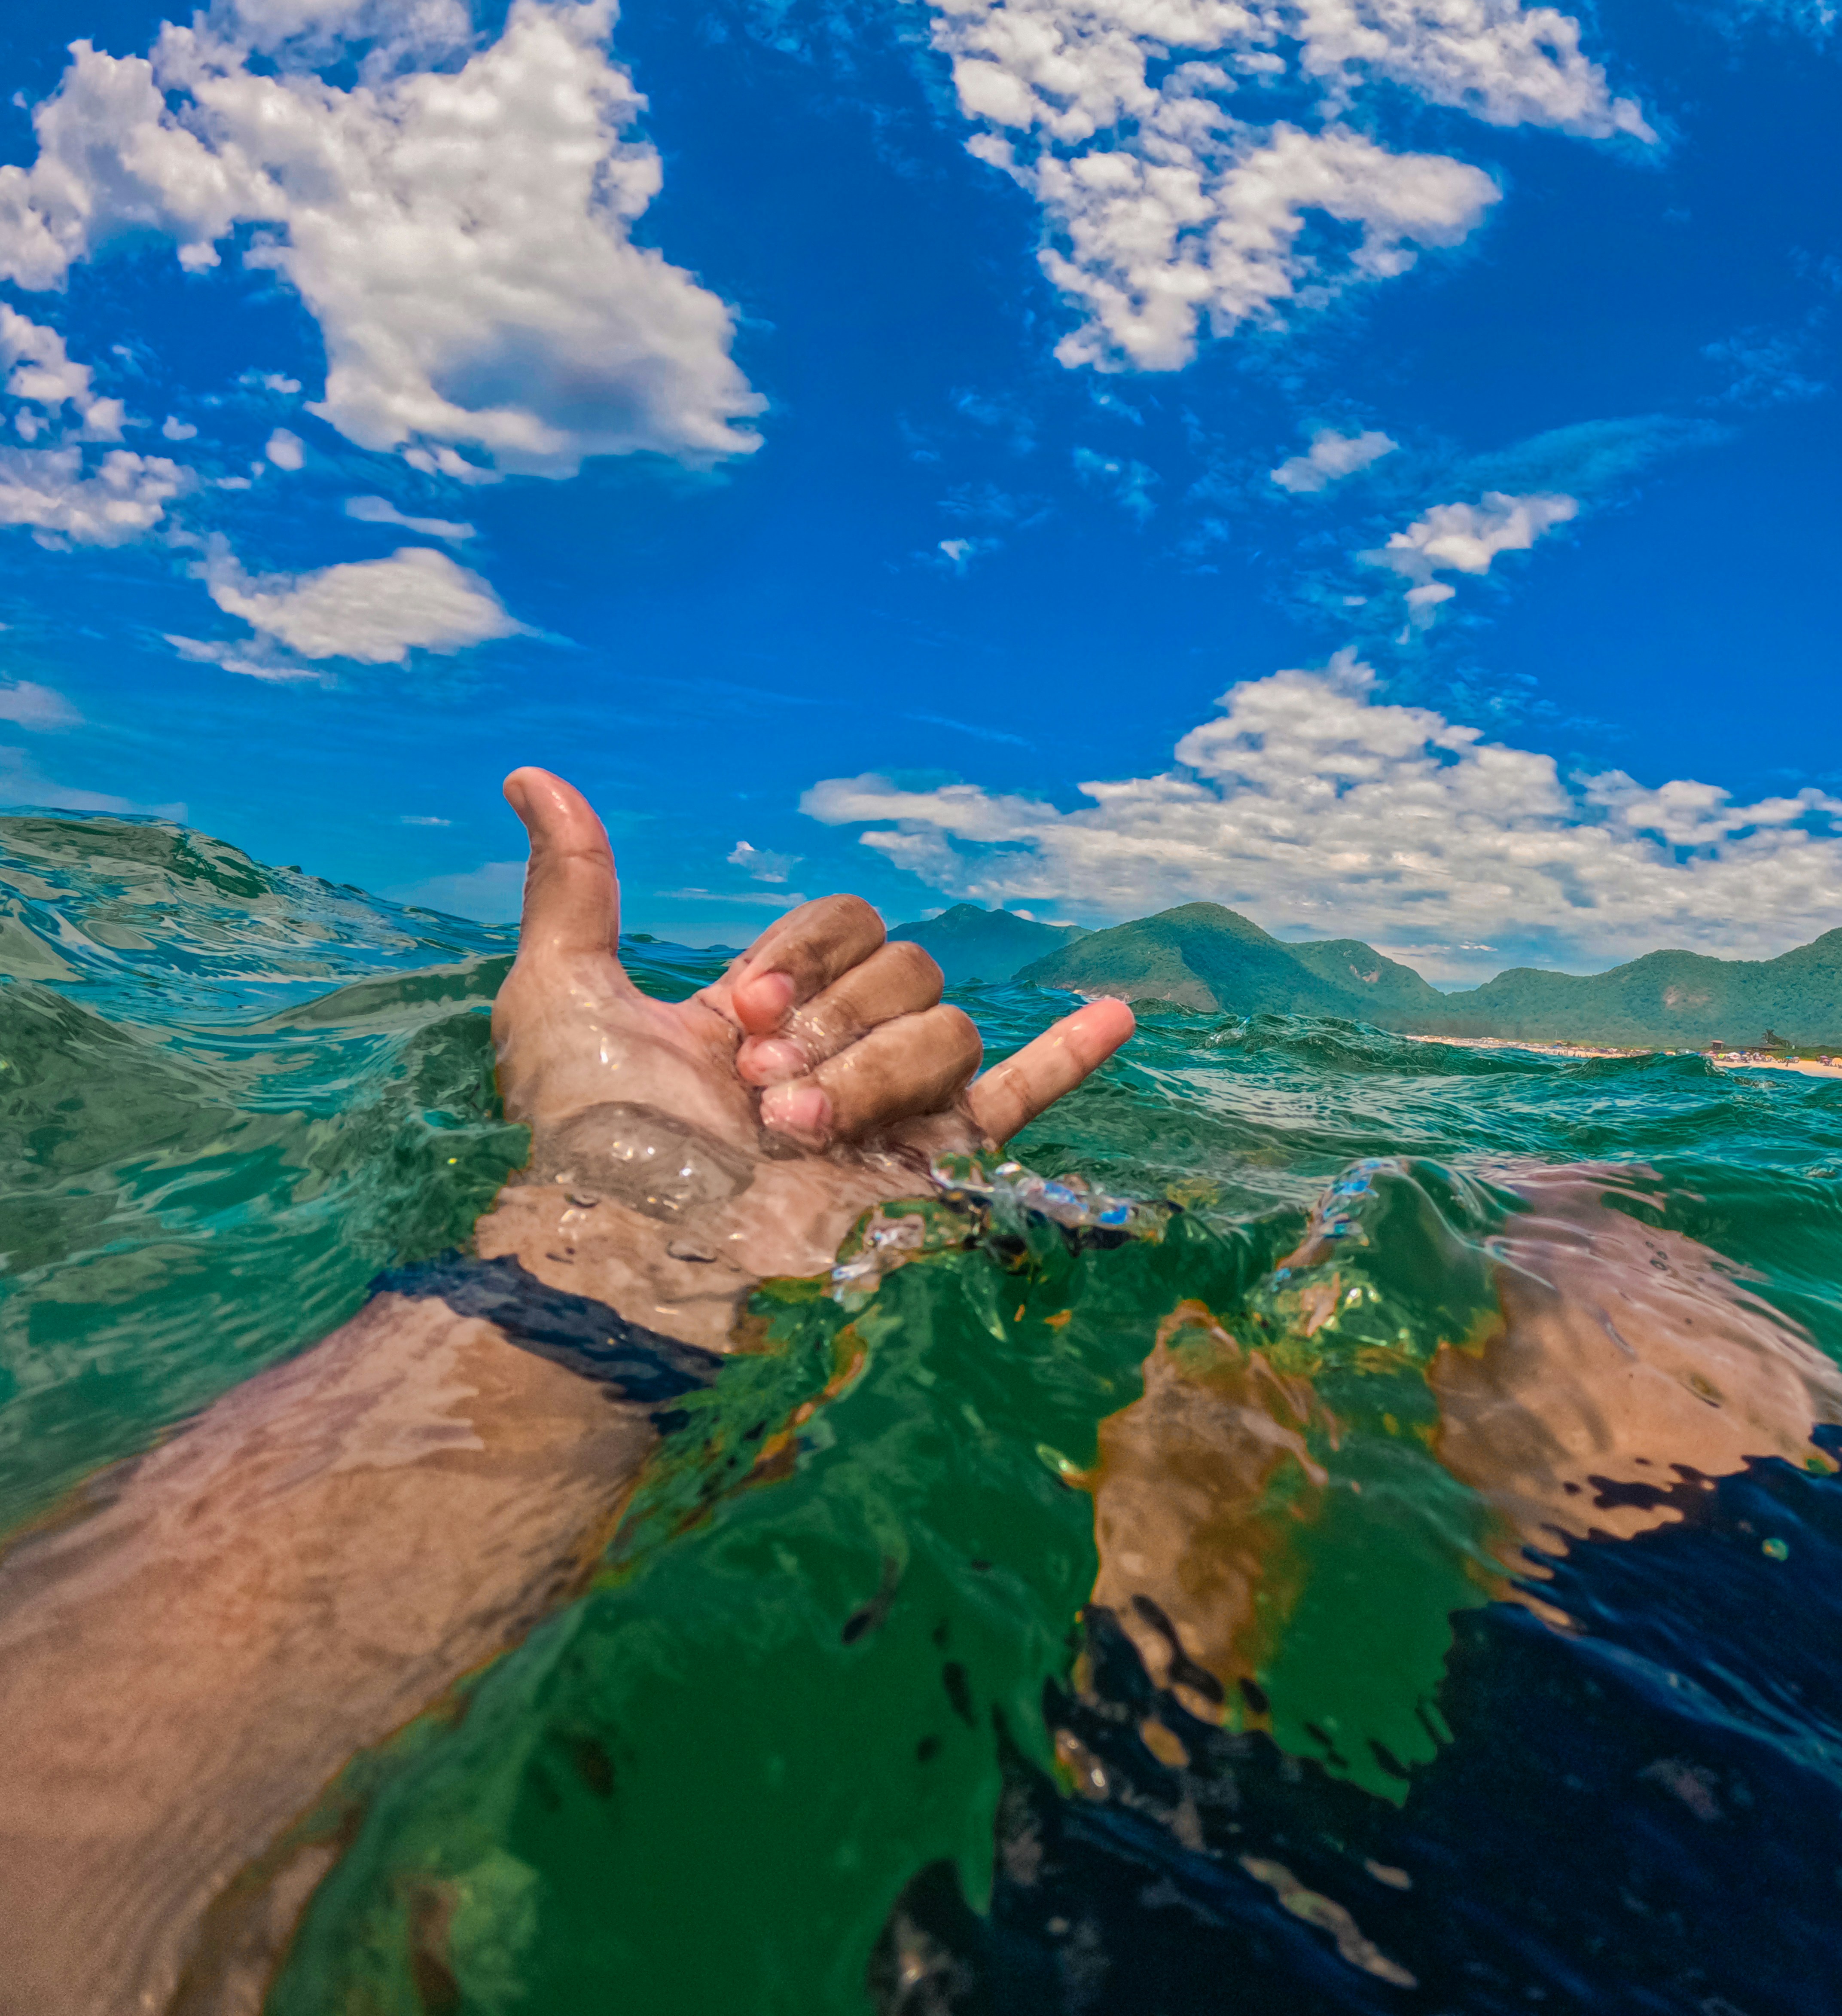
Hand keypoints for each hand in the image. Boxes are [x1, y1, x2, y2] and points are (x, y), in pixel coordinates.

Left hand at [474, 769, 1132, 1348]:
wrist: (643, 1252)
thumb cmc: (591, 1139)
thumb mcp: (561, 998)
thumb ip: (572, 889)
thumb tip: (535, 781)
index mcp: (771, 1016)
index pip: (846, 924)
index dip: (805, 952)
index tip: (743, 1009)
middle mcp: (840, 1055)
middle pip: (907, 970)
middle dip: (838, 1020)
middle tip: (766, 1086)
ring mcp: (894, 1114)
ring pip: (949, 1030)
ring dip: (876, 1072)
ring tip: (802, 1132)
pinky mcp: (936, 1170)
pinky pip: (1021, 1100)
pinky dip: (1069, 1059)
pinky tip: (1113, 1016)